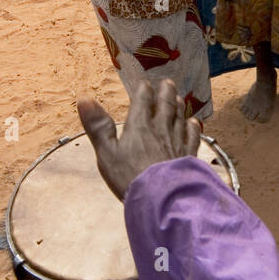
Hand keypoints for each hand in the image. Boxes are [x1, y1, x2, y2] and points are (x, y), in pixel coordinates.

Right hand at [78, 79, 199, 200]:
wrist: (160, 197)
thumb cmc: (129, 177)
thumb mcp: (106, 152)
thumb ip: (97, 126)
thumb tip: (84, 99)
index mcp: (139, 127)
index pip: (142, 102)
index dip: (143, 91)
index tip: (144, 84)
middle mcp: (161, 130)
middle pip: (165, 105)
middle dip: (165, 92)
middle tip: (167, 83)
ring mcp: (177, 142)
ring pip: (179, 118)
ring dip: (179, 106)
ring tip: (179, 98)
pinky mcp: (188, 155)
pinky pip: (192, 137)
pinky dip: (193, 128)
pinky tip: (194, 124)